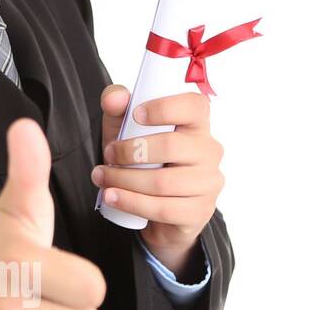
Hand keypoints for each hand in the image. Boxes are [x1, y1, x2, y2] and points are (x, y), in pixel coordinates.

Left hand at [93, 84, 223, 276]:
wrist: (152, 206)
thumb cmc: (142, 159)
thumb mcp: (124, 129)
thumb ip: (117, 107)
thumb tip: (115, 98)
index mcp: (196, 124)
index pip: (195, 106)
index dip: (165, 107)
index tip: (136, 114)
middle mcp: (209, 151)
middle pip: (171, 146)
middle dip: (130, 151)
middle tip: (108, 155)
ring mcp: (208, 183)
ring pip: (163, 182)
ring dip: (123, 180)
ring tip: (101, 177)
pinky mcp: (199, 211)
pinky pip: (163, 209)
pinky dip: (130, 202)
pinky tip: (112, 196)